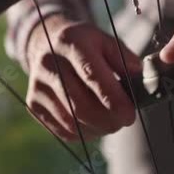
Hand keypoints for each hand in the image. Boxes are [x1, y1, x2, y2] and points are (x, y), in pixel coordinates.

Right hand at [25, 14, 142, 140]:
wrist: (46, 42)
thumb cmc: (85, 44)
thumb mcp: (106, 40)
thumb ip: (124, 58)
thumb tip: (139, 79)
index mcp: (71, 43)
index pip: (91, 76)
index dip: (112, 99)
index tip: (129, 115)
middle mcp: (50, 63)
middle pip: (81, 106)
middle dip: (108, 120)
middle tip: (125, 121)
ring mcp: (38, 86)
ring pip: (72, 122)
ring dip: (98, 129)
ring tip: (111, 121)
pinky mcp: (33, 104)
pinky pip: (63, 130)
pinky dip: (84, 133)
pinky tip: (94, 123)